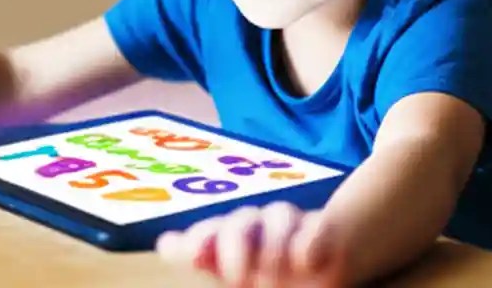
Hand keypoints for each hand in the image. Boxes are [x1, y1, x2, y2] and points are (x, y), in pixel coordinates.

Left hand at [156, 203, 346, 287]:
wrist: (319, 272)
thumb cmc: (269, 276)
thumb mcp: (233, 272)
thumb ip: (201, 254)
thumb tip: (166, 242)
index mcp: (233, 238)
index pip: (212, 230)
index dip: (200, 238)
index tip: (191, 258)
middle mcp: (260, 226)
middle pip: (243, 219)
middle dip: (235, 243)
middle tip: (236, 276)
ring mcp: (293, 227)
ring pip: (279, 214)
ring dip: (273, 243)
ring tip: (272, 277)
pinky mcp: (325, 232)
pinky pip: (318, 225)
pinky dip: (309, 241)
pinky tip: (304, 263)